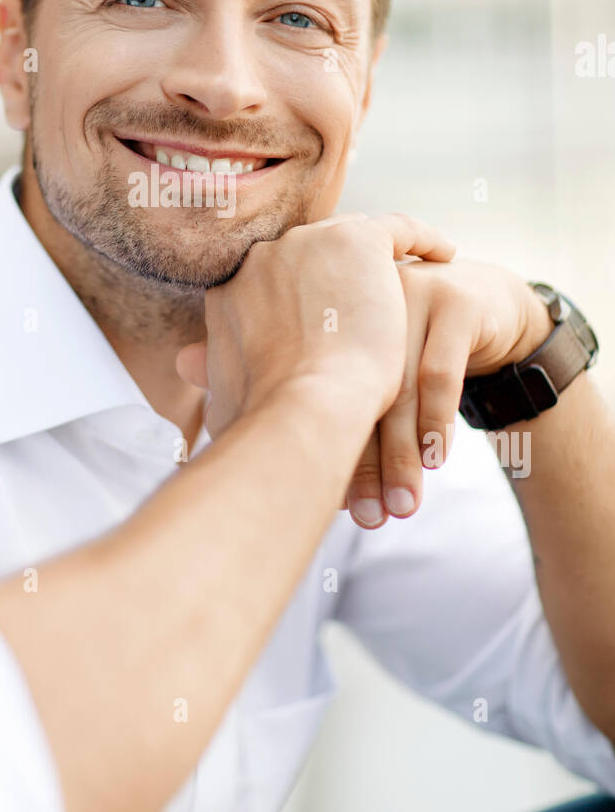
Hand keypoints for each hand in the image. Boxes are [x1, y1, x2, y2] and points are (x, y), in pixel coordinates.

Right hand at [175, 212, 456, 442]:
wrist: (306, 408)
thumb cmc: (267, 418)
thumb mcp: (224, 395)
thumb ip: (212, 374)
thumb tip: (188, 369)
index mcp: (230, 290)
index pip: (274, 281)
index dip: (301, 296)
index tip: (326, 316)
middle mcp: (262, 257)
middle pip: (308, 255)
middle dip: (331, 276)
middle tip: (366, 300)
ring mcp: (308, 243)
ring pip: (349, 239)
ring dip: (373, 260)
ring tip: (406, 275)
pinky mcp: (356, 241)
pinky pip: (396, 228)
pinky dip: (419, 238)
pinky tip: (442, 254)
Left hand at [343, 259, 554, 527]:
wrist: (492, 305)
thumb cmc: (422, 350)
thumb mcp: (383, 372)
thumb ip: (353, 409)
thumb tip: (319, 491)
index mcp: (331, 314)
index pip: (323, 392)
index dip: (329, 451)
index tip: (334, 505)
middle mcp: (363, 297)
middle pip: (357, 392)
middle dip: (365, 465)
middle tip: (370, 519)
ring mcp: (411, 292)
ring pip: (400, 389)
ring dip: (402, 455)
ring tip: (403, 506)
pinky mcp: (456, 302)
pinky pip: (440, 374)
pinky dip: (436, 423)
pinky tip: (436, 461)